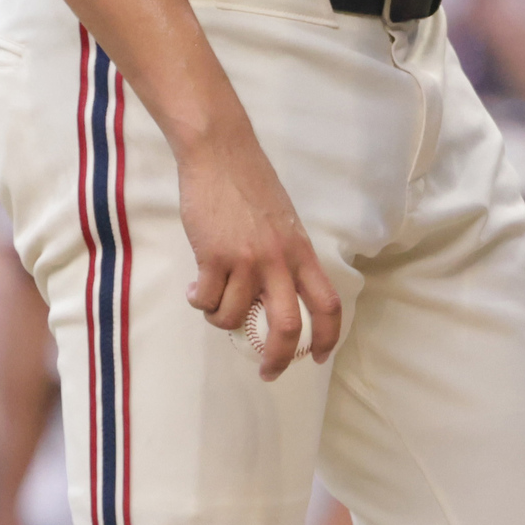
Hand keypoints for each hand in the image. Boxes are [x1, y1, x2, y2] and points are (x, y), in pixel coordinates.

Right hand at [177, 126, 340, 380]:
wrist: (221, 154)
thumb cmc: (250, 185)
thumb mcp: (282, 222)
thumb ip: (281, 258)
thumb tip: (266, 299)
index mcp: (301, 251)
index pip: (327, 301)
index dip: (327, 336)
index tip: (318, 358)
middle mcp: (279, 259)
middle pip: (286, 326)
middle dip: (277, 358)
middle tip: (267, 371)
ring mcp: (247, 259)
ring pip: (233, 317)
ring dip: (219, 317)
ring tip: (212, 296)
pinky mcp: (214, 257)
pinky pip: (206, 301)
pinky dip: (199, 300)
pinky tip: (196, 284)